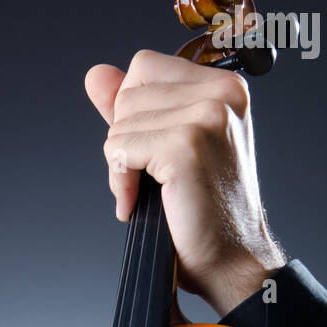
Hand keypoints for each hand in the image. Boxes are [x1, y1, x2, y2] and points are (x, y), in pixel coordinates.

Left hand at [84, 50, 285, 315]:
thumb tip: (95, 75)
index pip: (144, 67)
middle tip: (148, 180)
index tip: (150, 153)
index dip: (132, 113)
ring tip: (148, 194)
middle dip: (124, 140)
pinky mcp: (186, 145)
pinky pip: (120, 149)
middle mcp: (221, 93)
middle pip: (128, 93)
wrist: (231, 259)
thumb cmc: (205, 211)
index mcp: (224, 86)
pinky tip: (138, 203)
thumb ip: (134, 108)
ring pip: (120, 123)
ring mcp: (206, 116)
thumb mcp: (170, 146)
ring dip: (121, 166)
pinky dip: (119, 182)